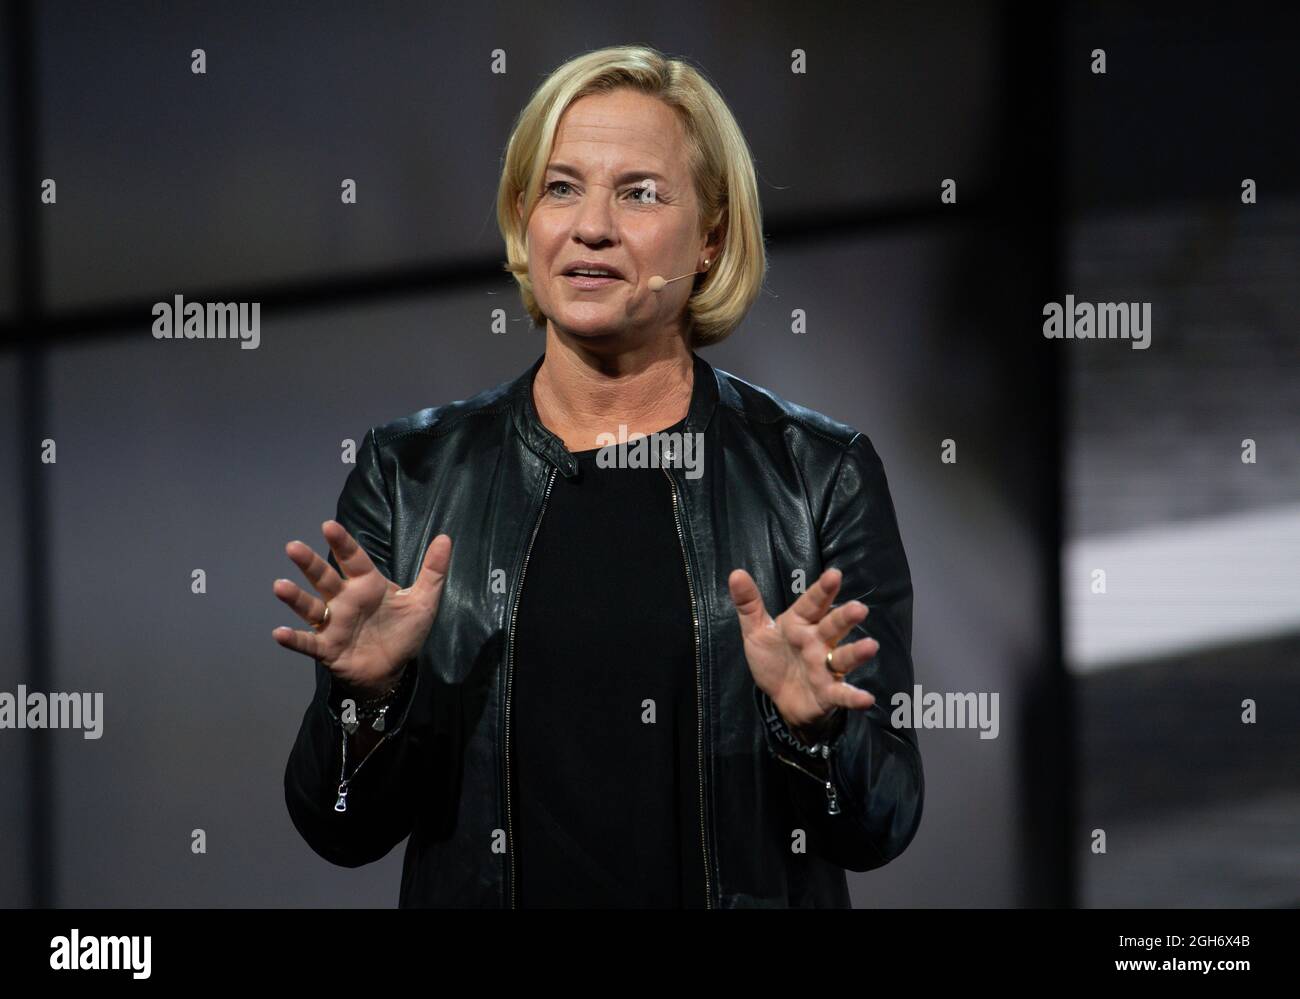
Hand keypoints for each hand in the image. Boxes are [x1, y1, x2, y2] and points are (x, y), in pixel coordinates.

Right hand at [272, 521, 451, 697]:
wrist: (394, 671)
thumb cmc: (403, 632)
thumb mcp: (423, 601)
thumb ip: (433, 571)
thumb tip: (446, 538)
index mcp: (367, 585)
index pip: (353, 559)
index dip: (342, 543)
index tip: (328, 526)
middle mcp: (345, 600)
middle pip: (324, 578)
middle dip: (309, 564)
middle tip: (293, 547)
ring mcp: (333, 624)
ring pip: (310, 607)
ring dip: (295, 598)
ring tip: (280, 586)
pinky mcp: (327, 648)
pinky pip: (308, 642)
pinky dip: (294, 639)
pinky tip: (279, 634)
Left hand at [728, 566, 876, 733]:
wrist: (779, 699)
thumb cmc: (774, 659)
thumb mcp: (756, 632)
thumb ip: (749, 604)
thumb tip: (736, 574)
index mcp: (800, 624)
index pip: (812, 603)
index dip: (823, 590)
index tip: (834, 575)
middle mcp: (818, 642)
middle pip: (833, 627)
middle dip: (845, 618)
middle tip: (859, 608)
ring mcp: (825, 667)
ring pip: (843, 657)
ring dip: (856, 653)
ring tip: (870, 646)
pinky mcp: (828, 692)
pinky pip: (842, 694)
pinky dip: (853, 696)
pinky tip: (866, 698)